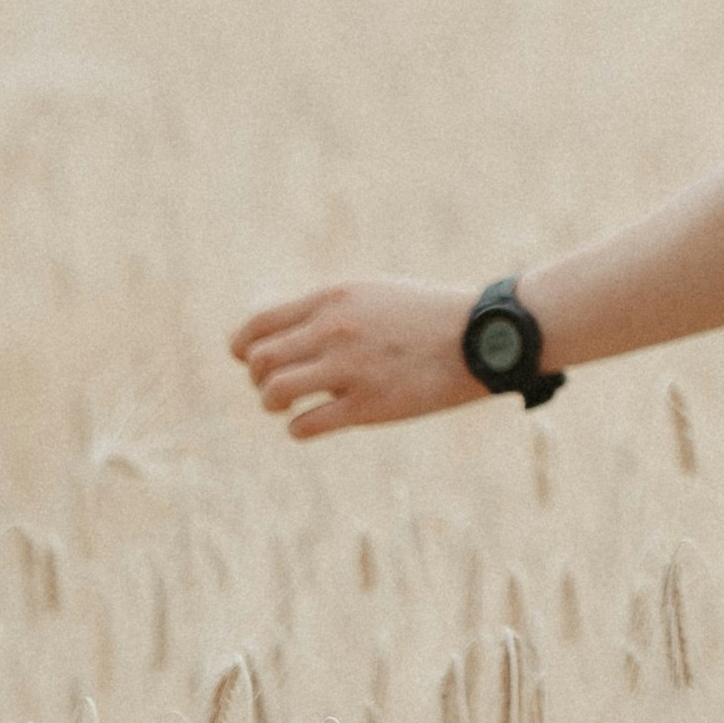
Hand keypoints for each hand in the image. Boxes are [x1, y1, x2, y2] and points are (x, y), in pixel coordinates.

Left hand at [230, 278, 479, 440]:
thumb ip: (329, 310)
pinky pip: (304, 425)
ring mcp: (349, 369)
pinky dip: (299, 428)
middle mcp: (334, 330)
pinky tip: (313, 423)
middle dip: (259, 378)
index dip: (242, 347)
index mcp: (333, 299)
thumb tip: (284, 333)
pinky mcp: (367, 406)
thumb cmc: (428, 316)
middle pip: (259, 360)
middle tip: (276, 386)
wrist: (481, 338)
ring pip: (274, 393)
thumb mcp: (374, 295)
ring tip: (288, 406)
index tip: (248, 360)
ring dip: (273, 404)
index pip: (259, 324)